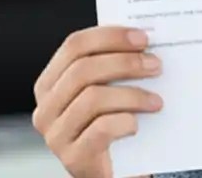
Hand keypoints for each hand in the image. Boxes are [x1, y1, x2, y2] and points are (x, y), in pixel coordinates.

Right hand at [32, 26, 163, 177]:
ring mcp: (56, 135)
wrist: (115, 171)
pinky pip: (101, 129)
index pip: (74, 46)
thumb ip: (113, 66)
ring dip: (132, 94)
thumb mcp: (107, 91)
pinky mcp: (73, 158)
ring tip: (156, 100)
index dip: (110, 36)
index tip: (142, 37)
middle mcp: (46, 107)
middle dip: (125, 62)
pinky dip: (125, 121)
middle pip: (83, 69)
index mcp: (51, 83)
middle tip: (155, 64)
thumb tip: (144, 41)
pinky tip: (137, 123)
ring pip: (93, 98)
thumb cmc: (112, 126)